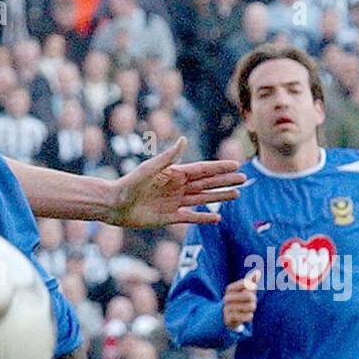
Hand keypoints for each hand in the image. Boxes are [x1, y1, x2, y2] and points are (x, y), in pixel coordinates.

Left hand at [109, 136, 245, 228]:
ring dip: (219, 197)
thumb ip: (168, 157)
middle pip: (207, 184)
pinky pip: (190, 217)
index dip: (219, 167)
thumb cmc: (128, 184)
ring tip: (236, 194)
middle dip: (225, 181)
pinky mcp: (169, 218)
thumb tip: (184, 140)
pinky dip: (203, 218)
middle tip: (244, 178)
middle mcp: (177, 187)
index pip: (202, 170)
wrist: (114, 205)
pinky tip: (218, 218)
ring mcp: (174, 202)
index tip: (236, 164)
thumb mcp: (149, 169)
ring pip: (202, 199)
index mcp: (174, 174)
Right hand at [222, 269, 259, 328]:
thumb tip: (258, 272)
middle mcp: (227, 298)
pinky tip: (247, 315)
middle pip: (249, 296)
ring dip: (252, 308)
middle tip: (252, 301)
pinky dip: (250, 316)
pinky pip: (248, 316)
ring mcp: (227, 309)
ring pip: (250, 306)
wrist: (224, 316)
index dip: (252, 287)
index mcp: (230, 289)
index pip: (245, 283)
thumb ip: (250, 281)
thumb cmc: (238, 300)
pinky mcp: (230, 319)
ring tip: (249, 308)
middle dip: (254, 299)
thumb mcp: (242, 290)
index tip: (252, 290)